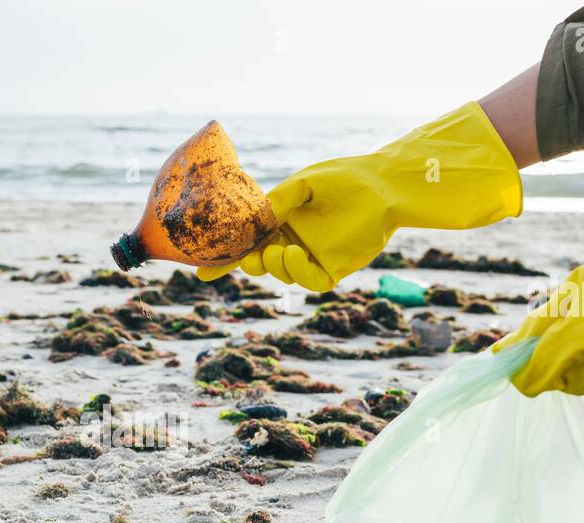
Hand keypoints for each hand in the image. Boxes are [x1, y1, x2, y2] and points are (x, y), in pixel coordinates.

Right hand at [197, 102, 522, 292]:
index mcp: (281, 222)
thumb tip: (254, 221)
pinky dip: (296, 273)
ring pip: (280, 274)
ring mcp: (312, 258)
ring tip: (282, 248)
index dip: (224, 259)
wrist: (384, 186)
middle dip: (248, 261)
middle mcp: (293, 242)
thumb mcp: (304, 184)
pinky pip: (308, 282)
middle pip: (258, 262)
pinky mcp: (333, 269)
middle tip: (251, 253)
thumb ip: (277, 202)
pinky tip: (297, 254)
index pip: (247, 244)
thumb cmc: (346, 178)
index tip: (199, 271)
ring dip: (274, 265)